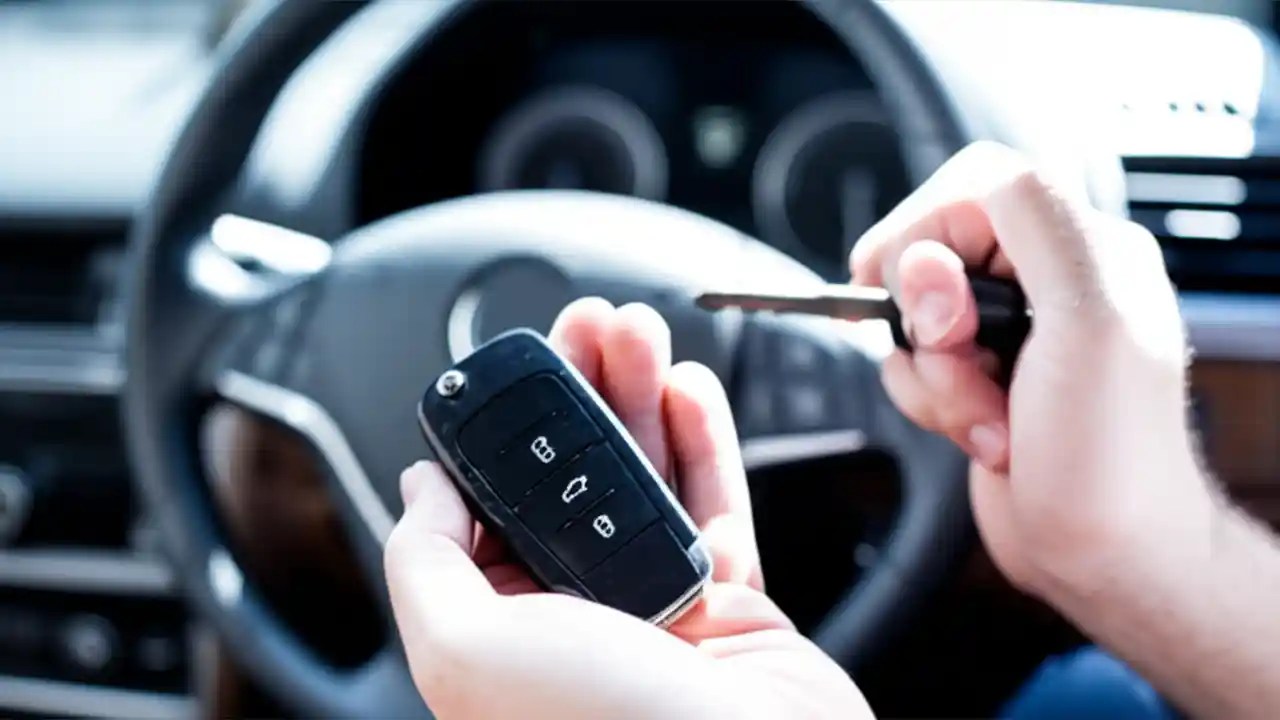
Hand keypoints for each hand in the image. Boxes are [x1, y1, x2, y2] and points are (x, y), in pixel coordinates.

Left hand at [385, 300, 870, 718]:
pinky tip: (689, 389)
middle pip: (572, 479)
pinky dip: (704, 443)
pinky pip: (713, 506)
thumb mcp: (464, 650)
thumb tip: (420, 487)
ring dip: (640, 398)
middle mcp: (577, 619)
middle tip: (590, 324)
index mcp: (500, 634)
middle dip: (579, 394)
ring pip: (644, 479)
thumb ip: (425, 561)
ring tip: (641, 331)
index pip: (487, 510)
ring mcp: (656, 610)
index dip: (500, 431)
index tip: (511, 368)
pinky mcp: (731, 605)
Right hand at [849, 141, 1210, 600]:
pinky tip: (985, 437)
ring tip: (989, 416)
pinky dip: (932, 405)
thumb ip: (1037, 224)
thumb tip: (975, 180)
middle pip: (930, 253)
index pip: (974, 186)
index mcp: (1084, 247)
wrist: (1101, 556)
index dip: (922, 225)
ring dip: (934, 377)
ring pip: (911, 318)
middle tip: (964, 356)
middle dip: (927, 318)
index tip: (894, 278)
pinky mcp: (978, 380)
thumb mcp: (1089, 316)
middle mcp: (1045, 282)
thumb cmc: (1112, 456)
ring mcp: (1008, 336)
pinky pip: (913, 366)